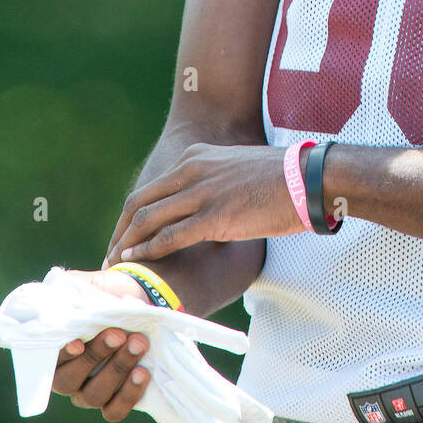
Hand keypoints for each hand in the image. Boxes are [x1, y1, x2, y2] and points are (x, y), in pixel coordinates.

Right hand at [51, 270, 152, 421]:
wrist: (144, 299)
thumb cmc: (110, 295)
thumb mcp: (91, 285)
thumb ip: (69, 289)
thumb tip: (51, 293)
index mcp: (55, 352)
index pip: (48, 361)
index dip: (62, 355)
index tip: (78, 341)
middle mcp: (68, 377)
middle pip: (69, 381)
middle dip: (95, 356)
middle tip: (118, 334)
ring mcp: (91, 392)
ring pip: (95, 394)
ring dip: (117, 369)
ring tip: (139, 344)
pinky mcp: (116, 401)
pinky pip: (115, 410)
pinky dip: (128, 394)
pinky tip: (142, 372)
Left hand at [103, 143, 301, 266]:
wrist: (309, 178)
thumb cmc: (281, 179)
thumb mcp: (236, 171)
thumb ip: (214, 184)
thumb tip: (206, 211)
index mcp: (197, 157)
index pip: (151, 189)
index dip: (132, 217)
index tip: (125, 238)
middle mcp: (193, 170)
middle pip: (140, 203)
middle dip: (121, 232)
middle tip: (112, 256)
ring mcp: (202, 192)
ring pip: (148, 219)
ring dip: (128, 245)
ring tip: (118, 265)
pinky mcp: (215, 215)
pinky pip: (169, 235)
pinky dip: (148, 250)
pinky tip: (138, 261)